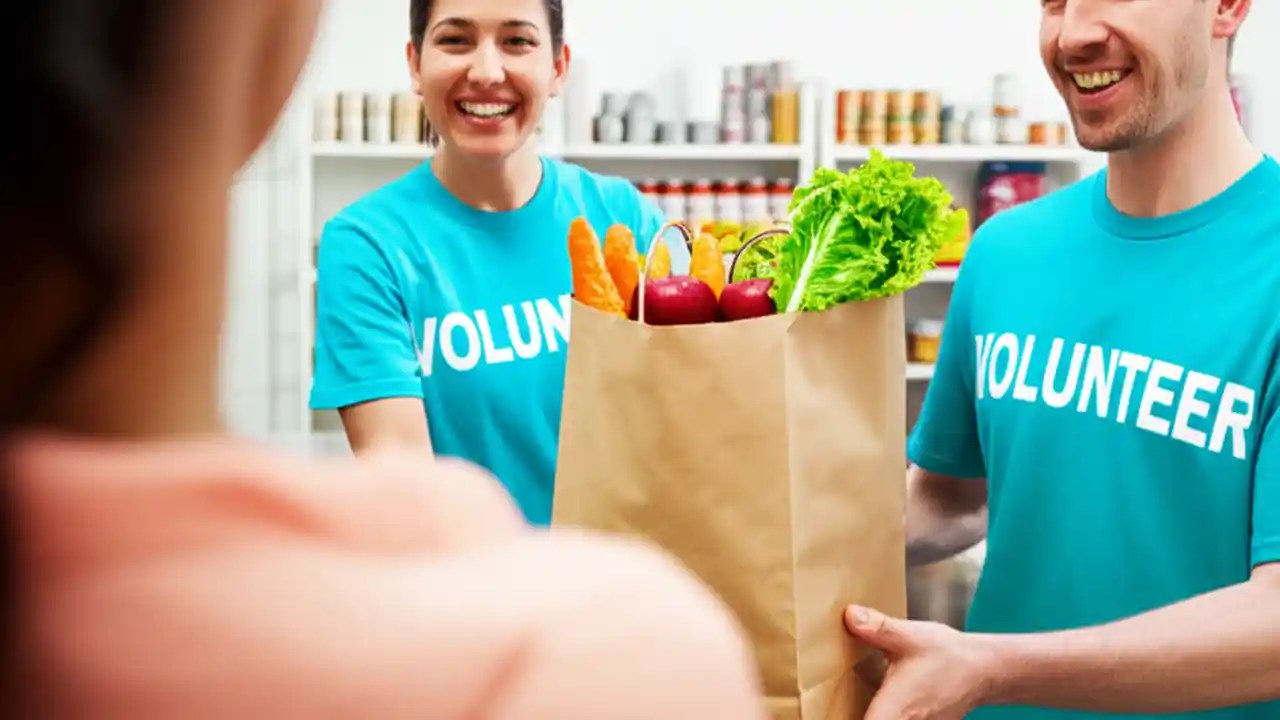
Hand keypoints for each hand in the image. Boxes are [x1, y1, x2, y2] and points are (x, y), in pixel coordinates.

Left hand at [844, 605, 1002, 719]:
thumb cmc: (947, 656)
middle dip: (847, 713)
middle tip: (829, 702)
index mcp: (893, 711)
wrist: (984, 669)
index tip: (825, 710)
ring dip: (865, 713)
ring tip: (844, 701)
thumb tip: (850, 615)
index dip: (839, 717)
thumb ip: (877, 628)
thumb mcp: (908, 637)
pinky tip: (872, 702)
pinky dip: (881, 714)